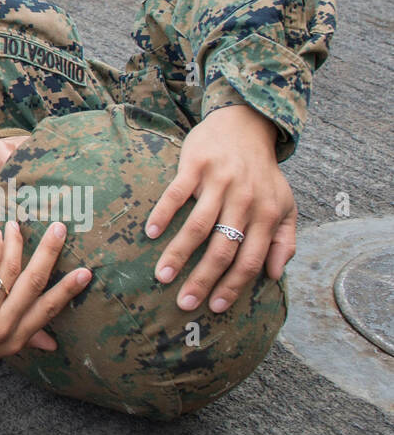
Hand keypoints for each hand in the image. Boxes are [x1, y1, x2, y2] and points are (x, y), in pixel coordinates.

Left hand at [0, 220, 90, 387]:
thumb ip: (23, 340)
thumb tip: (53, 344)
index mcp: (13, 341)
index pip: (48, 310)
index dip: (68, 290)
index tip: (87, 271)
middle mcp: (1, 329)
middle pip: (34, 284)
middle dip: (49, 253)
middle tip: (60, 228)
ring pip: (9, 270)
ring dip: (15, 243)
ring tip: (16, 225)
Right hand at [145, 104, 295, 314]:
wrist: (245, 126)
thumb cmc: (263, 173)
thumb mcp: (285, 206)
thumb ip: (284, 241)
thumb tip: (275, 275)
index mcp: (266, 215)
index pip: (250, 260)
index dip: (233, 287)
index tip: (215, 308)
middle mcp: (244, 201)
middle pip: (222, 249)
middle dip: (202, 280)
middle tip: (184, 303)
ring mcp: (219, 182)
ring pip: (197, 225)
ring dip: (178, 254)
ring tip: (161, 276)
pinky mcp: (195, 164)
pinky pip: (176, 193)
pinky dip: (163, 213)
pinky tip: (150, 232)